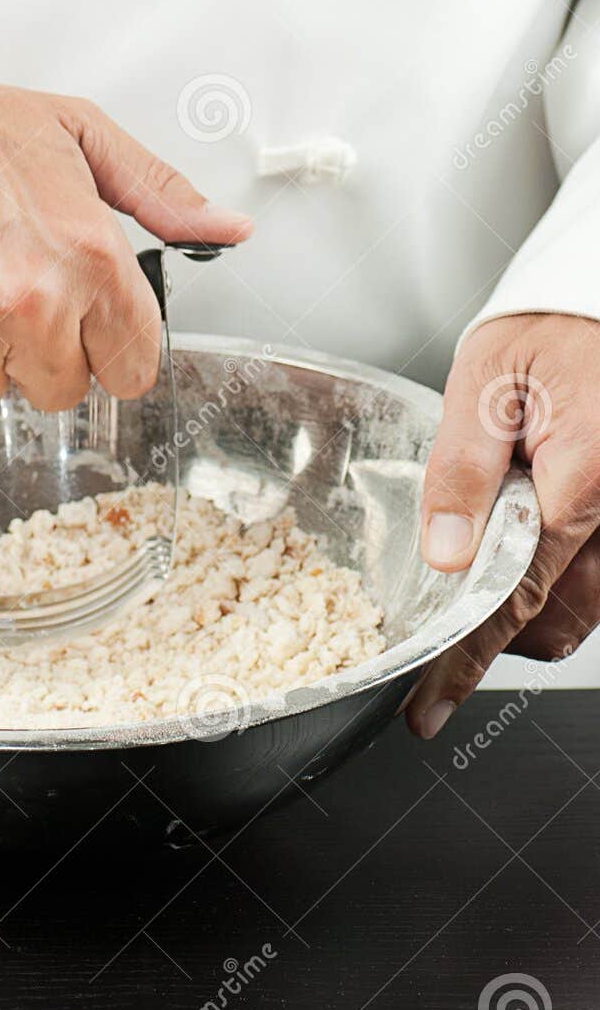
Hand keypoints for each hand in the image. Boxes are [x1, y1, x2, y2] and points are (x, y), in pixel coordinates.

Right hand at [0, 51, 251, 409]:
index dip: (108, 343)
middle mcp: (29, 304)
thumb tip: (227, 228)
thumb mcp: (71, 132)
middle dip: (40, 346)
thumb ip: (158, 190)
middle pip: (64, 388)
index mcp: (87, 254)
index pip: (134, 366)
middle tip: (1, 280)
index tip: (82, 319)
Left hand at [405, 312, 599, 738]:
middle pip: (556, 621)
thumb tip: (446, 556)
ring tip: (481, 580)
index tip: (426, 707)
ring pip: (584, 610)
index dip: (464, 661)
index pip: (513, 599)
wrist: (598, 302)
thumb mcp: (485, 381)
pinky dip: (560, 583)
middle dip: (499, 639)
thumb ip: (463, 469)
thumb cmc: (546, 330)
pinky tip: (521, 550)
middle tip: (440, 643)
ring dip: (532, 614)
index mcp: (579, 480)